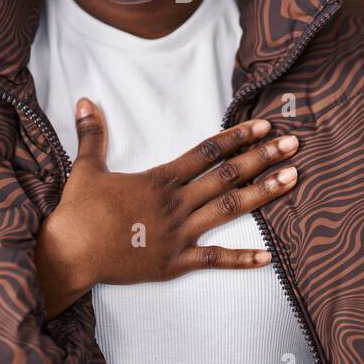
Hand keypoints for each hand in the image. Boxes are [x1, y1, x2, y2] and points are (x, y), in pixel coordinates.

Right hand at [35, 98, 299, 316]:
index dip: (238, 137)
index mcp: (160, 179)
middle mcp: (175, 203)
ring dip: (263, 194)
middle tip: (294, 146)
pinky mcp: (175, 263)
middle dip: (263, 158)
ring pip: (229, 209)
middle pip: (227, 175)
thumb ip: (93, 134)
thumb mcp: (86, 167)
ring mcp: (178, 234)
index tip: (264, 126)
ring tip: (292, 179)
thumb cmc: (78, 211)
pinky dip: (242, 259)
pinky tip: (269, 257)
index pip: (207, 152)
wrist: (70, 254)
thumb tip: (86, 100)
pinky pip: (215, 260)